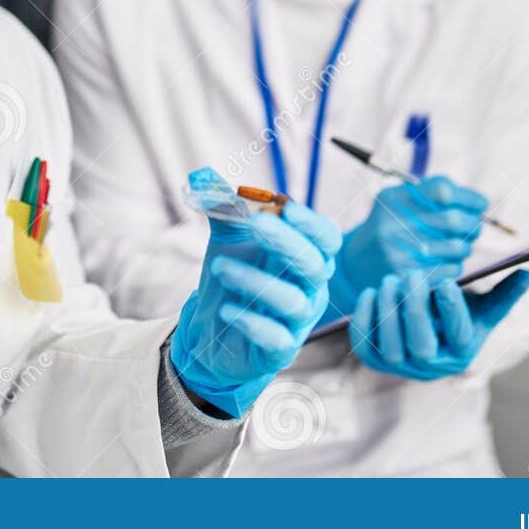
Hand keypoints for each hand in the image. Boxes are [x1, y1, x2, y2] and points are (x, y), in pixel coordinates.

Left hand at [170, 175, 341, 417]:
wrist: (212, 330)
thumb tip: (202, 178)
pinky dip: (253, 323)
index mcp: (307, 258)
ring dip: (255, 281)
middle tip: (253, 224)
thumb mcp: (227, 239)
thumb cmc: (233, 278)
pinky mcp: (279, 350)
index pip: (327, 239)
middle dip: (286, 242)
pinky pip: (277, 339)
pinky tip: (226, 309)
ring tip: (218, 266)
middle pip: (314, 265)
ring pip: (292, 301)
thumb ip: (221, 208)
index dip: (312, 223)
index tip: (285, 206)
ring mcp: (298, 322)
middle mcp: (311, 290)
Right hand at [330, 176, 486, 315]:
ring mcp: (398, 254)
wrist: (356, 264)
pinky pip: (451, 270)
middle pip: (454, 219)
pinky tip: (446, 262)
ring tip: (460, 245)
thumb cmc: (390, 226)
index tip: (480, 204)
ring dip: (466, 246)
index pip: (444, 190)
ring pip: (457, 247)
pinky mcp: (407, 279)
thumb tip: (479, 204)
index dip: (469, 197)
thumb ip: (432, 195)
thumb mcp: (398, 201)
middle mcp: (392, 224)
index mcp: (393, 199)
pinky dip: (456, 265)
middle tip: (475, 227)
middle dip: (473, 223)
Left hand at [348, 269, 528, 379]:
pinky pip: (365, 344)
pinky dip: (365, 318)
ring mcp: (402, 366)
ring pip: (391, 347)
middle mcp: (432, 365)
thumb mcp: (483, 308)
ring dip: (388, 310)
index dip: (451, 309)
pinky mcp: (375, 360)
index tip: (444, 281)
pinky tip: (371, 292)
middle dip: (415, 309)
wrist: (427, 336)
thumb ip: (504, 293)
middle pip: (422, 345)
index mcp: (462, 351)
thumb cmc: (458, 317)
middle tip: (412, 275)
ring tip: (391, 280)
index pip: (459, 336)